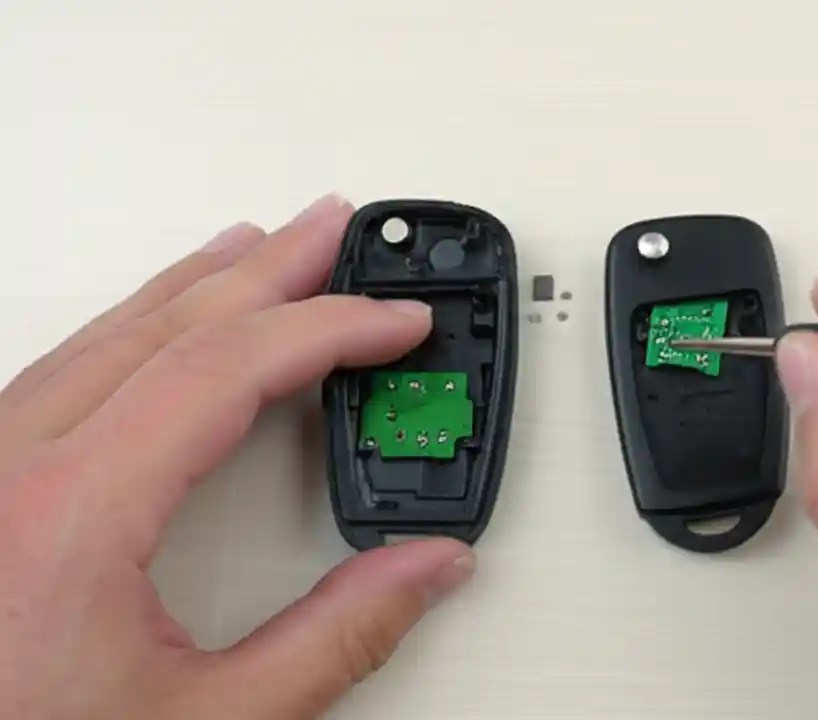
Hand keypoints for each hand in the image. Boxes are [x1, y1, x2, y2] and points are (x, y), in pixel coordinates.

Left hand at [0, 195, 474, 718]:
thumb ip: (333, 641)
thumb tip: (426, 571)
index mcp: (70, 511)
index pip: (223, 370)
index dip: (328, 329)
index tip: (396, 321)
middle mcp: (12, 466)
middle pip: (167, 323)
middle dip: (272, 267)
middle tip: (341, 230)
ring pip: (109, 331)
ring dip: (203, 282)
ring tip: (268, 248)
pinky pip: (70, 364)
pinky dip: (142, 322)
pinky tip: (168, 318)